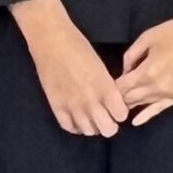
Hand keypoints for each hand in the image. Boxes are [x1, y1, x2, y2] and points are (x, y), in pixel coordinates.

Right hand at [11, 0, 129, 137]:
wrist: (51, 40)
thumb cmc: (78, 46)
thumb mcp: (101, 66)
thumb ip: (108, 87)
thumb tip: (114, 102)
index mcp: (105, 87)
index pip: (121, 115)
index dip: (120, 112)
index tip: (117, 107)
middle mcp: (90, 100)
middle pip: (108, 130)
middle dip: (110, 123)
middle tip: (106, 115)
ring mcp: (72, 106)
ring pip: (89, 131)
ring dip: (93, 125)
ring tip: (91, 115)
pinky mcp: (56, 106)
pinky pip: (69, 127)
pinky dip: (75, 125)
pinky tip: (77, 117)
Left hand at [117, 5, 172, 126]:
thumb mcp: (146, 39)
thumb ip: (130, 58)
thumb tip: (124, 73)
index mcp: (147, 72)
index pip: (122, 87)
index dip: (111, 88)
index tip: (103, 88)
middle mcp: (158, 87)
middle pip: (131, 98)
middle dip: (119, 98)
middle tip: (108, 98)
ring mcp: (171, 93)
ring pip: (144, 104)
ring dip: (131, 105)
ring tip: (118, 108)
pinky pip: (161, 108)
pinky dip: (148, 115)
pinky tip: (136, 121)